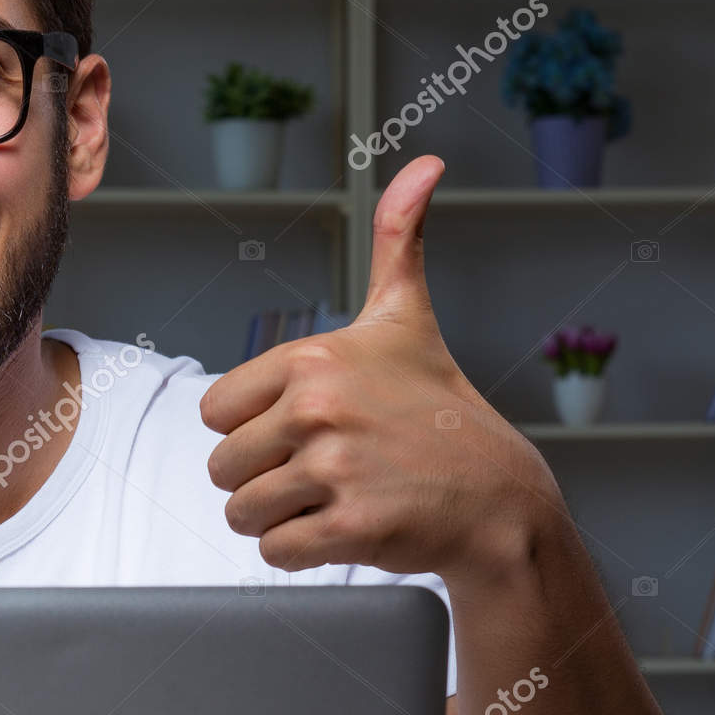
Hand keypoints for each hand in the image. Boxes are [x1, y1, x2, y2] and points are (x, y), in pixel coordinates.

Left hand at [200, 155, 557, 581]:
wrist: (499, 500)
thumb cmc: (441, 410)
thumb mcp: (408, 319)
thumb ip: (397, 242)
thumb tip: (424, 162)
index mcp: (314, 360)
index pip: (215, 412)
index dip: (253, 427)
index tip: (308, 426)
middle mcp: (319, 409)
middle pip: (221, 467)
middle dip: (262, 479)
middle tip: (324, 472)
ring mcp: (335, 470)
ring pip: (241, 513)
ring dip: (276, 518)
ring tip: (332, 499)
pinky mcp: (349, 529)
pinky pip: (274, 551)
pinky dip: (299, 552)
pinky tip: (344, 528)